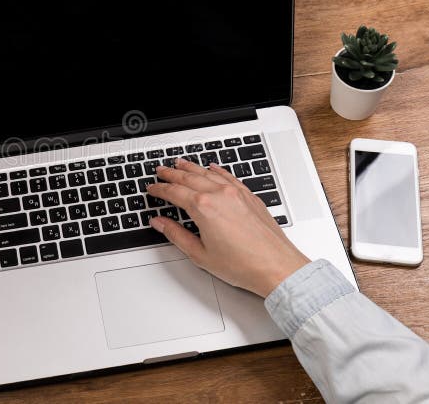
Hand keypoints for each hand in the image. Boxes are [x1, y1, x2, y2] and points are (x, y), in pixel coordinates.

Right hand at [147, 159, 309, 296]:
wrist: (276, 266)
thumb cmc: (243, 265)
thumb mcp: (200, 254)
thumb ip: (176, 235)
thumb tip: (160, 223)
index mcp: (203, 208)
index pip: (174, 192)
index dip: (159, 189)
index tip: (152, 188)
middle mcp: (219, 194)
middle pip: (188, 178)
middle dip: (171, 174)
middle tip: (160, 171)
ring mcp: (236, 193)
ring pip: (207, 173)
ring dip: (191, 167)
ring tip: (179, 163)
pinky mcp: (249, 196)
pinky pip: (228, 176)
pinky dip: (216, 170)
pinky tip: (211, 167)